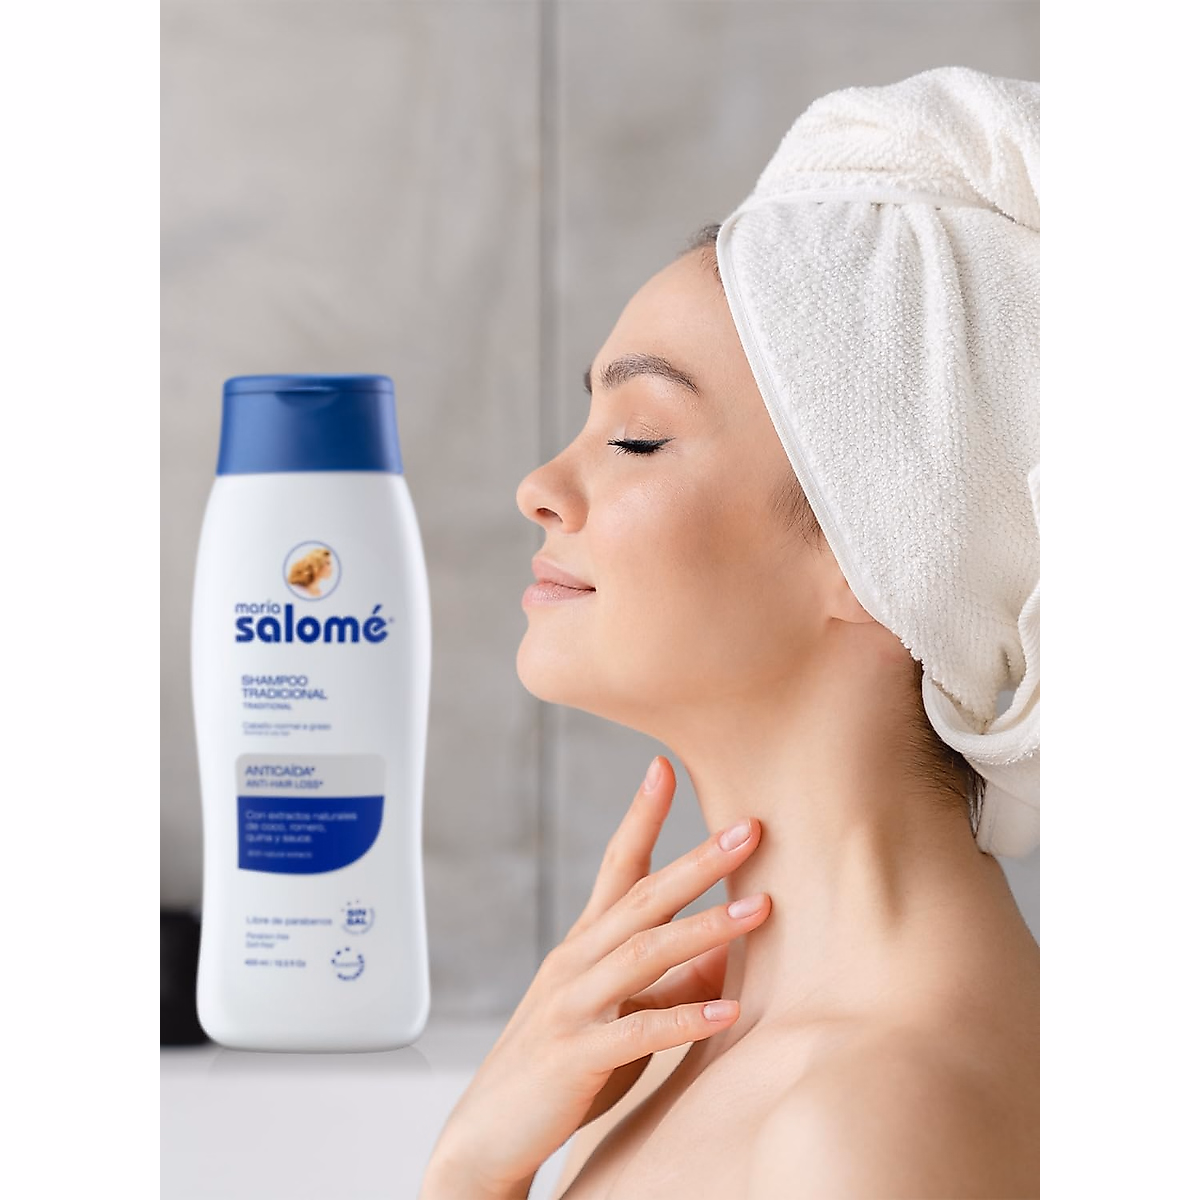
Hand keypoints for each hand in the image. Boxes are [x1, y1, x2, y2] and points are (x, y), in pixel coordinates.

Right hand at [422, 755, 771, 1197]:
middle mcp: (575, 961)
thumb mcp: (619, 1011)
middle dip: (697, 861)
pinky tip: (731, 1010)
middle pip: (641, 897)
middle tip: (748, 828)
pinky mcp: (575, 1054)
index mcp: (584, 945)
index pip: (615, 865)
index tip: (665, 768)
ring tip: (760, 910)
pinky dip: (685, 1018)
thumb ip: (669, 977)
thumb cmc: (564, 1066)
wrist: (489, 1131)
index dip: (640, 816)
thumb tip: (727, 940)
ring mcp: (572, 1005)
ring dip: (704, 927)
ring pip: (642, 952)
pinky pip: (637, 1030)